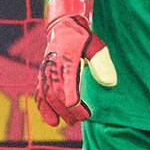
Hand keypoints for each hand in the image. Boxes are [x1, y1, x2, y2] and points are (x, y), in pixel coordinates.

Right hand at [35, 0, 116, 126]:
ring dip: (53, 112)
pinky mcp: (42, 75)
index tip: (85, 114)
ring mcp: (45, 70)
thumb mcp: (96, 46)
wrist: (63, 26)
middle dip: (66, 111)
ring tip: (63, 123)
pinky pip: (38, 94)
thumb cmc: (82, 38)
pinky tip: (50, 120)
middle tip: (79, 121)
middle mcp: (52, 66)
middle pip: (55, 95)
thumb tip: (110, 83)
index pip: (67, 86)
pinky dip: (42, 108)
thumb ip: (102, 63)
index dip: (74, 103)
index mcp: (66, 59)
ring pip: (45, 96)